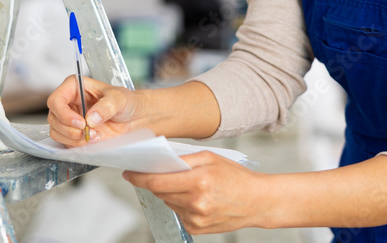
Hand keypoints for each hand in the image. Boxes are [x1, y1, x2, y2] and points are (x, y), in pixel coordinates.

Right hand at [46, 75, 138, 145]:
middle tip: (88, 131)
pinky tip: (93, 139)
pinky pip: (64, 141)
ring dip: (73, 138)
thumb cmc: (125, 102)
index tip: (81, 123)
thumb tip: (91, 117)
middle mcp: (68, 102)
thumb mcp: (119, 99)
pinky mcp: (72, 132)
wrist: (132, 118)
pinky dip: (76, 144)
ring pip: (56, 131)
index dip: (64, 114)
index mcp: (74, 86)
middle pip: (54, 118)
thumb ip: (106, 106)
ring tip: (95, 135)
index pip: (56, 100)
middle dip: (70, 129)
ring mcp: (68, 118)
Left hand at [123, 152, 269, 233]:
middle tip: (158, 172)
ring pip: (168, 202)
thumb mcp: (210, 158)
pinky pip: (178, 213)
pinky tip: (196, 198)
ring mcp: (195, 219)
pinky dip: (181, 204)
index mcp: (199, 181)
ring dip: (170, 193)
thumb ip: (183, 160)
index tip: (129, 172)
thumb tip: (158, 163)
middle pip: (160, 192)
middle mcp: (195, 202)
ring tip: (189, 184)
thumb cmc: (236, 176)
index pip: (157, 181)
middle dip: (156, 182)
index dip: (139, 177)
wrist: (257, 201)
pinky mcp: (196, 229)